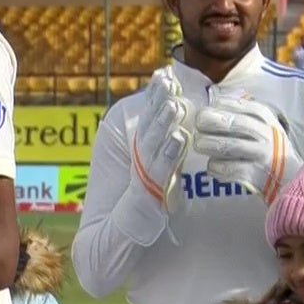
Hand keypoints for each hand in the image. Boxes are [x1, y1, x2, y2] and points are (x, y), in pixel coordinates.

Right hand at [129, 68, 192, 207]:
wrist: (123, 231)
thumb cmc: (143, 202)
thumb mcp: (157, 170)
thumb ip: (163, 148)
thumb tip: (176, 123)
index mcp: (141, 150)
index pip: (149, 117)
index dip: (156, 95)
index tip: (164, 72)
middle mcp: (140, 157)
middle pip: (150, 123)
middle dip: (158, 100)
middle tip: (166, 78)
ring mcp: (143, 174)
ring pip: (154, 142)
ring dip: (164, 122)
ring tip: (174, 103)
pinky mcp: (149, 191)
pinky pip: (162, 168)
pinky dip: (170, 151)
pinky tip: (180, 137)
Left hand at [193, 98, 296, 201]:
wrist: (289, 175)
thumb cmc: (266, 146)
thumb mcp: (261, 124)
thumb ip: (241, 111)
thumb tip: (213, 96)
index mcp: (265, 117)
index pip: (240, 105)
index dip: (218, 107)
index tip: (204, 110)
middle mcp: (265, 133)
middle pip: (234, 123)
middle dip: (210, 122)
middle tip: (198, 125)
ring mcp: (261, 154)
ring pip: (230, 146)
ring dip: (209, 144)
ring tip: (199, 144)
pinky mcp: (255, 174)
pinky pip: (228, 168)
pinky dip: (215, 167)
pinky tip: (212, 166)